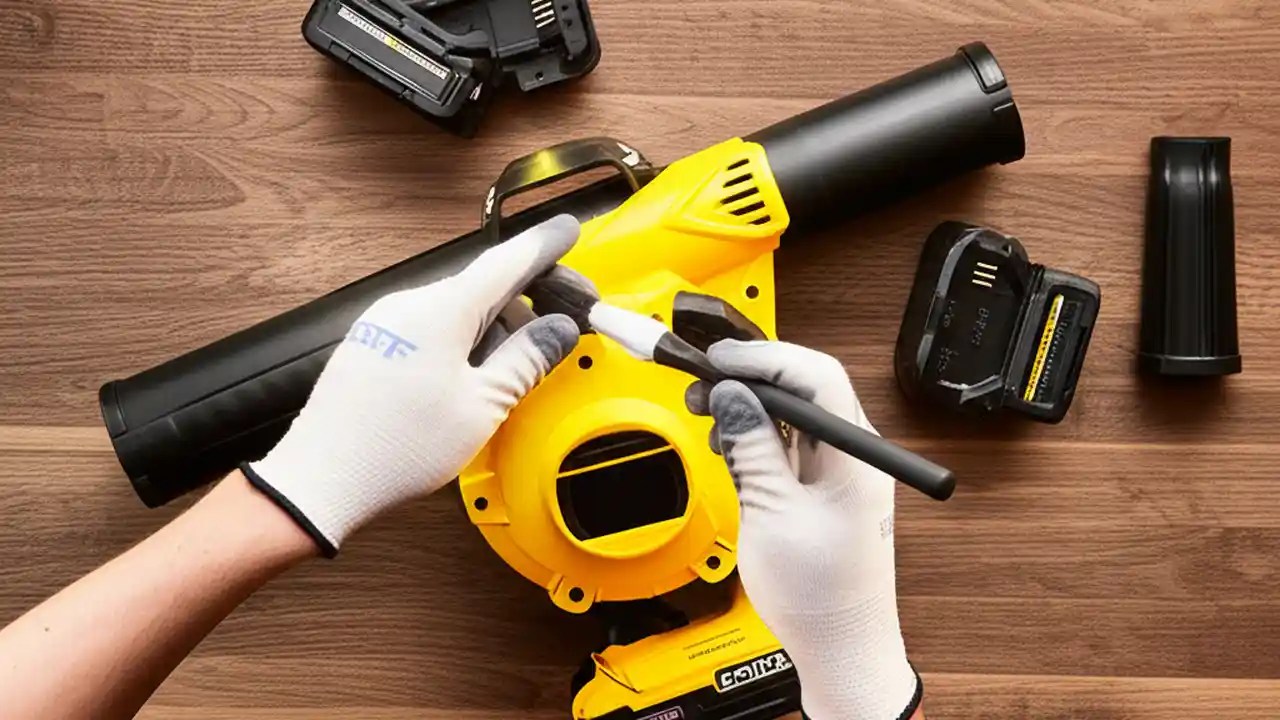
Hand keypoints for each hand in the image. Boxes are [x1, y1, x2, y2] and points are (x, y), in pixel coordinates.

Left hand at [246, 216, 582, 555]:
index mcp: (441, 310)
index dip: (543, 245)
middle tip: (559, 328)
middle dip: (524, 304)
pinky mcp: (372, 345)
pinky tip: (471, 379)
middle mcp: (409, 304)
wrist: (322, 478)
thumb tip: (559, 328)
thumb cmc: (398, 446)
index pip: (505, 262)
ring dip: (493, 330)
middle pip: (482, 288)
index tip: (567, 230)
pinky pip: (429, 328)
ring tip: (513, 372)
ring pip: (456, 311)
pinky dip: (461, 342)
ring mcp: (385, 323)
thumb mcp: (482, 405)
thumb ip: (526, 360)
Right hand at [689, 340, 919, 719]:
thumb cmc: (820, 596)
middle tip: (701, 384)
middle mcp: (854, 454)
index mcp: (855, 455)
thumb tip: (731, 397)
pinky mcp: (825, 486)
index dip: (763, 358)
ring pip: (796, 412)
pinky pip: (792, 441)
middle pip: (805, 387)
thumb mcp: (772, 514)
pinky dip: (758, 433)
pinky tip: (730, 439)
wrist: (842, 647)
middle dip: (750, 376)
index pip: (816, 375)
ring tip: (707, 410)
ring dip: (750, 404)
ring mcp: (841, 469)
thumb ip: (752, 448)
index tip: (718, 360)